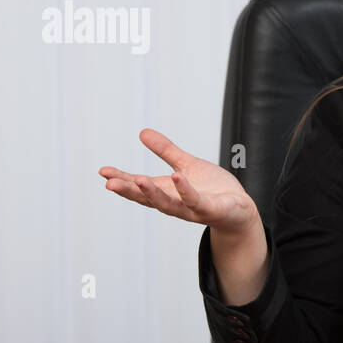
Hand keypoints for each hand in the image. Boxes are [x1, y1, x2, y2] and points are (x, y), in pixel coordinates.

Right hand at [99, 129, 258, 234]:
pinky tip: (176, 177)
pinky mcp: (210, 210)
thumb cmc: (212, 189)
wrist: (239, 209)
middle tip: (109, 182)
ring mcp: (191, 209)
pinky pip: (195, 201)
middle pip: (147, 198)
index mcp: (166, 191)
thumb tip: (142, 132)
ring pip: (167, 204)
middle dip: (128, 190)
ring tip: (137, 179)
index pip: (139, 186)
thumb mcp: (187, 165)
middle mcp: (174, 203)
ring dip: (151, 193)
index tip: (102, 172)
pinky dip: (185, 190)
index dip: (121, 179)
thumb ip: (166, 151)